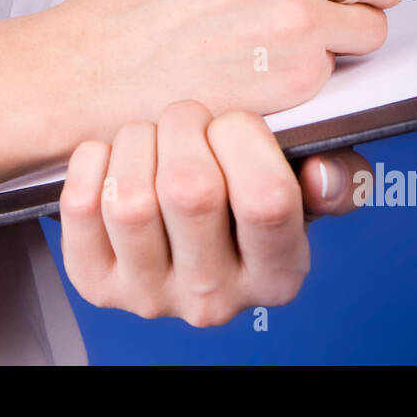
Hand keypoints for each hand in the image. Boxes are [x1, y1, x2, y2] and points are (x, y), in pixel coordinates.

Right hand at [56, 0, 409, 129]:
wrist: (94, 64)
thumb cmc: (141, 3)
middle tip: (331, 3)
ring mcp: (298, 16)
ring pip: (375, 26)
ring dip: (344, 35)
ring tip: (286, 37)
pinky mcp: (299, 73)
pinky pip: (340, 69)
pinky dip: (310, 72)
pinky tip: (262, 66)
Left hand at [59, 100, 369, 326]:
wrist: (175, 239)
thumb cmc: (242, 200)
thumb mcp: (300, 189)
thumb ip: (333, 177)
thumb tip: (323, 174)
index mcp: (277, 274)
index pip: (267, 200)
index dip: (244, 138)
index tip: (233, 123)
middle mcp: (215, 297)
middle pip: (191, 190)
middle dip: (185, 127)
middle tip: (188, 119)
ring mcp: (149, 296)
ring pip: (130, 199)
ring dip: (138, 143)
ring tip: (152, 139)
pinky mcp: (96, 283)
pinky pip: (82, 204)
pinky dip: (95, 161)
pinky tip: (116, 158)